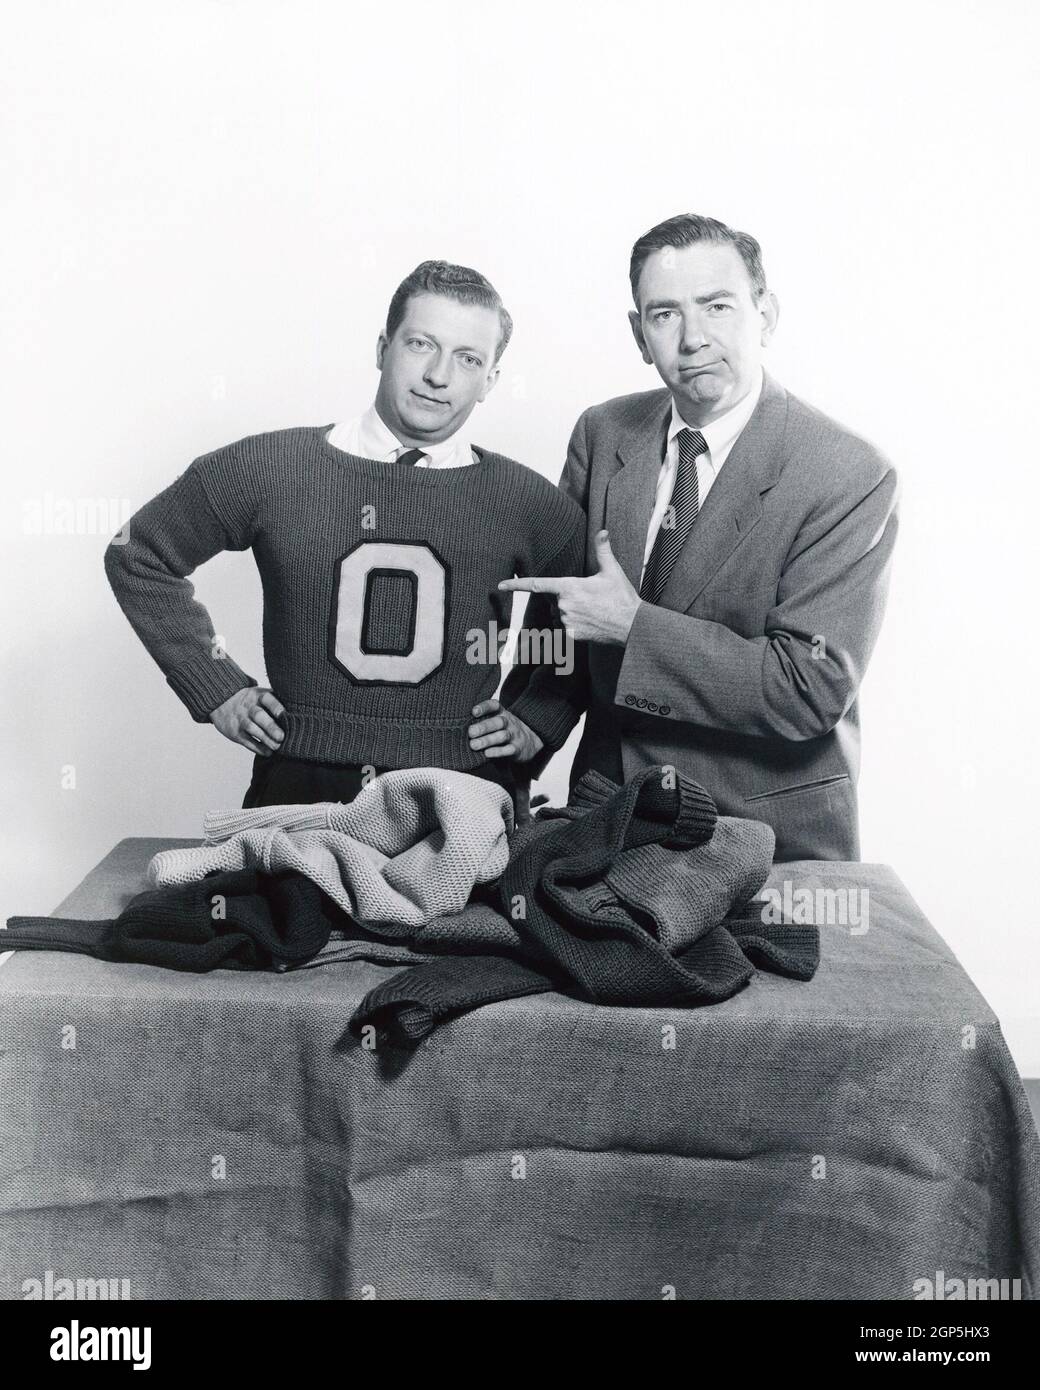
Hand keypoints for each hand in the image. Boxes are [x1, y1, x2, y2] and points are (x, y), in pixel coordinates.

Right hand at [210, 686, 285, 754]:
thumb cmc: (251, 701)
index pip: (267, 699)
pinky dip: (258, 748)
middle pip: (259, 716)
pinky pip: (247, 741)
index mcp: (258, 696)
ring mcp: (241, 720)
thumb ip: (278, 701)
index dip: (276, 706)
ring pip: (253, 730)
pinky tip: (268, 752)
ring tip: (278, 747)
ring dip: (266, 740)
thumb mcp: (261, 694)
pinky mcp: (235, 733)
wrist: (223, 702)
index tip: (284, 715)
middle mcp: (249, 707)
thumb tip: (302, 711)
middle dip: (271, 727)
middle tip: (282, 737)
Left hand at [468, 698, 544, 761]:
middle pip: (498, 722)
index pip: (494, 706)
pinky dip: (498, 752)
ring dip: (487, 740)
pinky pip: (508, 750)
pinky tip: (487, 753)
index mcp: (501, 713)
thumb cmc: (504, 730)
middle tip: (470, 732)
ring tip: (474, 745)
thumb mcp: (496, 720)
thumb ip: (482, 720)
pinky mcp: (517, 749)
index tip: (473, 712)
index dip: (484, 707)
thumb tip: (457, 724)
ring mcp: (514, 735)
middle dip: (484, 727)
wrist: (529, 743)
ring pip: (502, 736)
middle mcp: (509, 722)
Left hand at [499, 530, 639, 645]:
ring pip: (559, 614)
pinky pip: (565, 628)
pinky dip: (575, 624)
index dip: (516, 585)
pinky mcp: (571, 635)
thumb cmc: (622, 597)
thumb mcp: (612, 571)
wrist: (632, 626)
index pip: (536, 585)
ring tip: (592, 610)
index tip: (499, 586)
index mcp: (569, 586)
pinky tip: (591, 622)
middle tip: (589, 598)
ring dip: (569, 611)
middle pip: (553, 600)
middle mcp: (563, 605)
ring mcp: (566, 621)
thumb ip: (603, 551)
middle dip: (565, 598)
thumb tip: (603, 531)